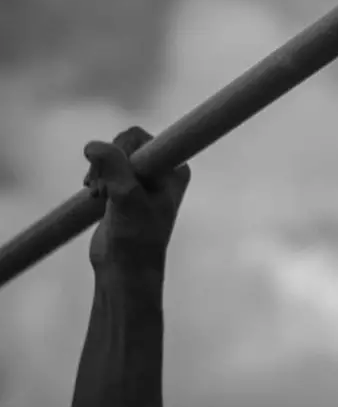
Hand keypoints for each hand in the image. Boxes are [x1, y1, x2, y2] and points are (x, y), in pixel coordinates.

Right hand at [83, 126, 189, 273]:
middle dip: (106, 163)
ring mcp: (144, 178)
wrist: (125, 268)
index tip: (114, 177)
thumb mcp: (126, 198)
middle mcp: (162, 169)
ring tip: (99, 194)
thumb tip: (93, 145)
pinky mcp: (126, 186)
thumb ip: (114, 168)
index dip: (119, 151)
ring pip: (111, 156)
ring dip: (99, 172)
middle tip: (102, 189)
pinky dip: (96, 178)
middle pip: (122, 144)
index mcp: (174, 168)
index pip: (140, 138)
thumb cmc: (136, 237)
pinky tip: (95, 195)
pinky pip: (105, 168)